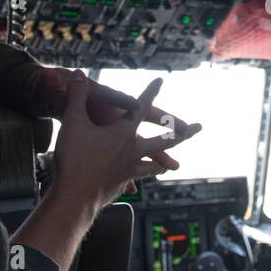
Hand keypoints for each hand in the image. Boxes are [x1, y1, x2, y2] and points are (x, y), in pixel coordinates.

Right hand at [50, 72, 200, 209]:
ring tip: (173, 166)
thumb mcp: (73, 122)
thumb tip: (77, 74)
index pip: (142, 107)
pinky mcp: (121, 184)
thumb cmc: (75, 158)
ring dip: (163, 163)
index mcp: (124, 133)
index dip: (150, 92)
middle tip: (197, 127)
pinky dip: (136, 182)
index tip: (160, 81)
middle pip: (163, 141)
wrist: (75, 197)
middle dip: (182, 133)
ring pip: (153, 165)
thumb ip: (77, 96)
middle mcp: (133, 150)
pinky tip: (134, 189)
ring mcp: (130, 170)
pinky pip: (135, 180)